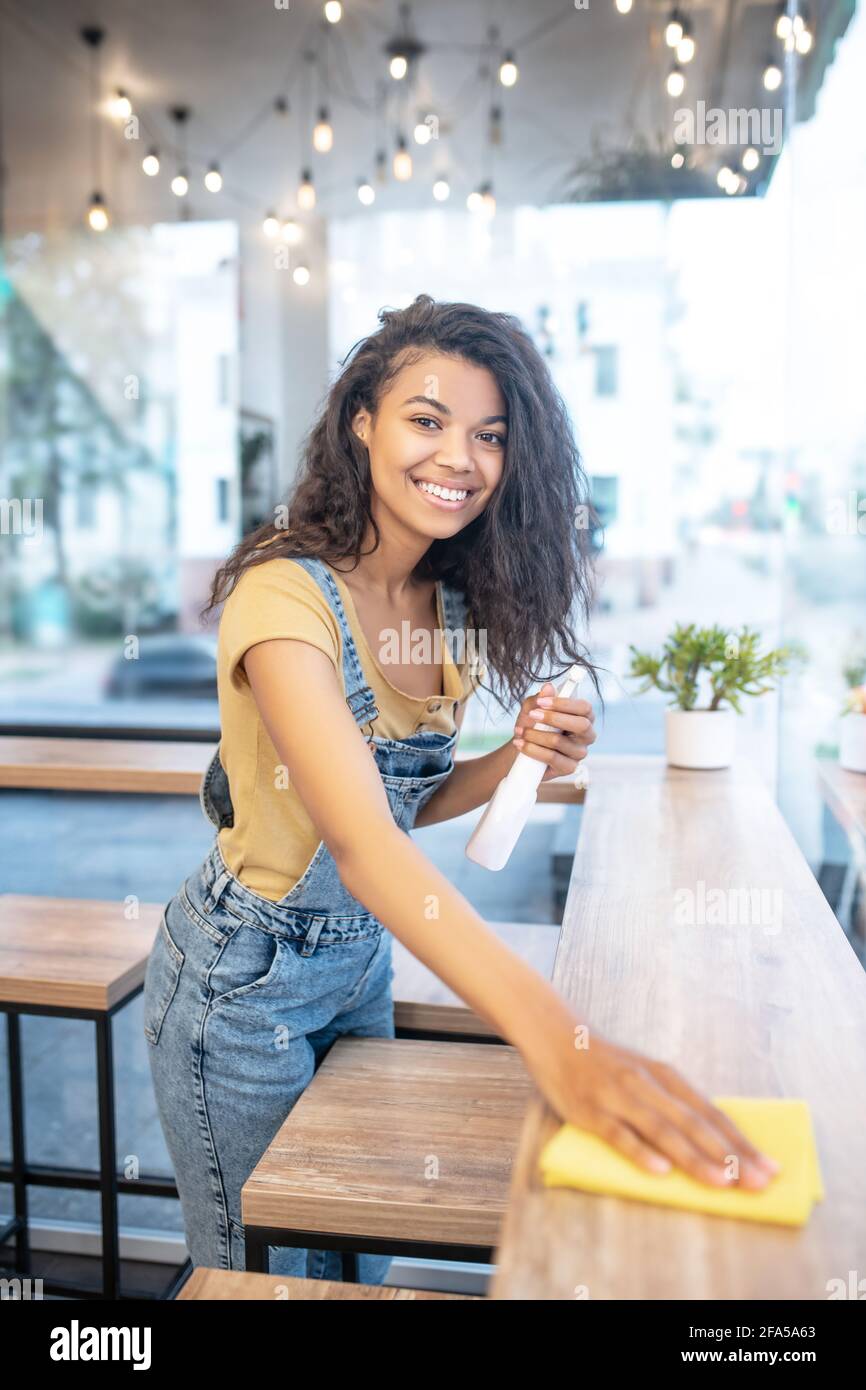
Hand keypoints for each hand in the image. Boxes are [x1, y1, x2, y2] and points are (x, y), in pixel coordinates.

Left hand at [513, 679, 595, 780]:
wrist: (521, 751)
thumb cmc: (532, 725)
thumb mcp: (531, 709)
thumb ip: (539, 699)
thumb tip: (548, 687)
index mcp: (584, 716)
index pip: (584, 707)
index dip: (564, 703)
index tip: (542, 702)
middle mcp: (587, 735)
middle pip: (581, 725)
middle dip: (553, 718)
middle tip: (532, 715)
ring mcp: (579, 753)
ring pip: (559, 741)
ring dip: (535, 734)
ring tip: (520, 732)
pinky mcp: (569, 767)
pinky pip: (552, 757)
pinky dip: (533, 749)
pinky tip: (520, 744)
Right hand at [537, 1025, 780, 1188]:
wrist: (555, 1034)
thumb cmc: (604, 1062)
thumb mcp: (644, 1074)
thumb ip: (671, 1103)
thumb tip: (709, 1140)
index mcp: (665, 1076)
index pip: (711, 1114)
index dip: (741, 1142)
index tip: (771, 1169)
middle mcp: (647, 1084)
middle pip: (694, 1124)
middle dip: (728, 1155)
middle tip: (757, 1183)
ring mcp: (618, 1097)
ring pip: (662, 1130)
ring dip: (694, 1158)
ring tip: (721, 1182)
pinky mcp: (590, 1110)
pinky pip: (618, 1134)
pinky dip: (640, 1152)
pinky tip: (660, 1171)